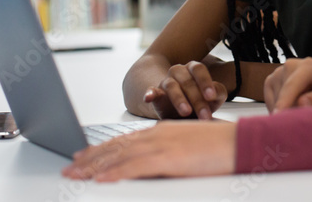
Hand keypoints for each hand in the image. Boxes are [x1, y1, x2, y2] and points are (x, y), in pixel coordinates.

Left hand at [62, 121, 235, 180]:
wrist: (241, 141)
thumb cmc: (222, 146)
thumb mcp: (190, 146)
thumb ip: (169, 152)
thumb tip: (154, 165)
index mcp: (162, 132)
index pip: (124, 141)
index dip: (102, 150)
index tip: (85, 157)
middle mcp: (157, 135)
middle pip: (115, 147)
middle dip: (90, 159)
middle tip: (70, 168)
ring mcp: (161, 145)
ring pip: (118, 156)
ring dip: (93, 167)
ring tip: (75, 175)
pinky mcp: (167, 158)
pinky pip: (133, 166)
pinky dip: (113, 173)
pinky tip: (99, 179)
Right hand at [144, 61, 226, 119]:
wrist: (183, 112)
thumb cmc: (201, 101)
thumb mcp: (214, 98)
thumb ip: (218, 91)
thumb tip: (215, 93)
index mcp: (193, 68)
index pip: (199, 69)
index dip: (205, 81)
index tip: (211, 96)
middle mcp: (179, 71)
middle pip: (187, 81)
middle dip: (197, 99)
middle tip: (205, 116)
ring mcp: (166, 82)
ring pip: (171, 86)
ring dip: (179, 99)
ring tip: (186, 112)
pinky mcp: (156, 94)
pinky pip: (152, 91)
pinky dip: (150, 93)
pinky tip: (148, 98)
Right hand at [264, 58, 311, 113]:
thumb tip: (302, 103)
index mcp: (309, 66)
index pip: (293, 84)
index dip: (285, 100)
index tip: (278, 115)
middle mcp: (290, 65)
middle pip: (284, 95)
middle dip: (290, 111)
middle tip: (303, 119)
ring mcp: (277, 73)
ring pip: (276, 101)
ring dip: (285, 111)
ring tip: (300, 108)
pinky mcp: (269, 81)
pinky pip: (270, 103)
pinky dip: (278, 110)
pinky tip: (291, 106)